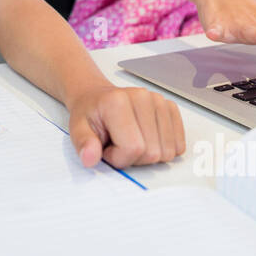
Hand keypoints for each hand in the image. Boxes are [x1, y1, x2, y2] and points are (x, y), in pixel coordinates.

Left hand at [68, 84, 184, 168]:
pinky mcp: (170, 107)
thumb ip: (84, 144)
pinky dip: (162, 148)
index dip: (118, 158)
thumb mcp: (77, 129)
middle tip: (118, 144)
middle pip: (153, 153)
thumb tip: (90, 158)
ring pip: (167, 151)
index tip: (107, 149)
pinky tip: (146, 138)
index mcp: (117, 102)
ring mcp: (159, 101)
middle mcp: (143, 97)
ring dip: (148, 154)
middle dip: (133, 158)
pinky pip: (178, 144)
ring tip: (130, 140)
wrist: (98, 98)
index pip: (133, 149)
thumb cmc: (91, 115)